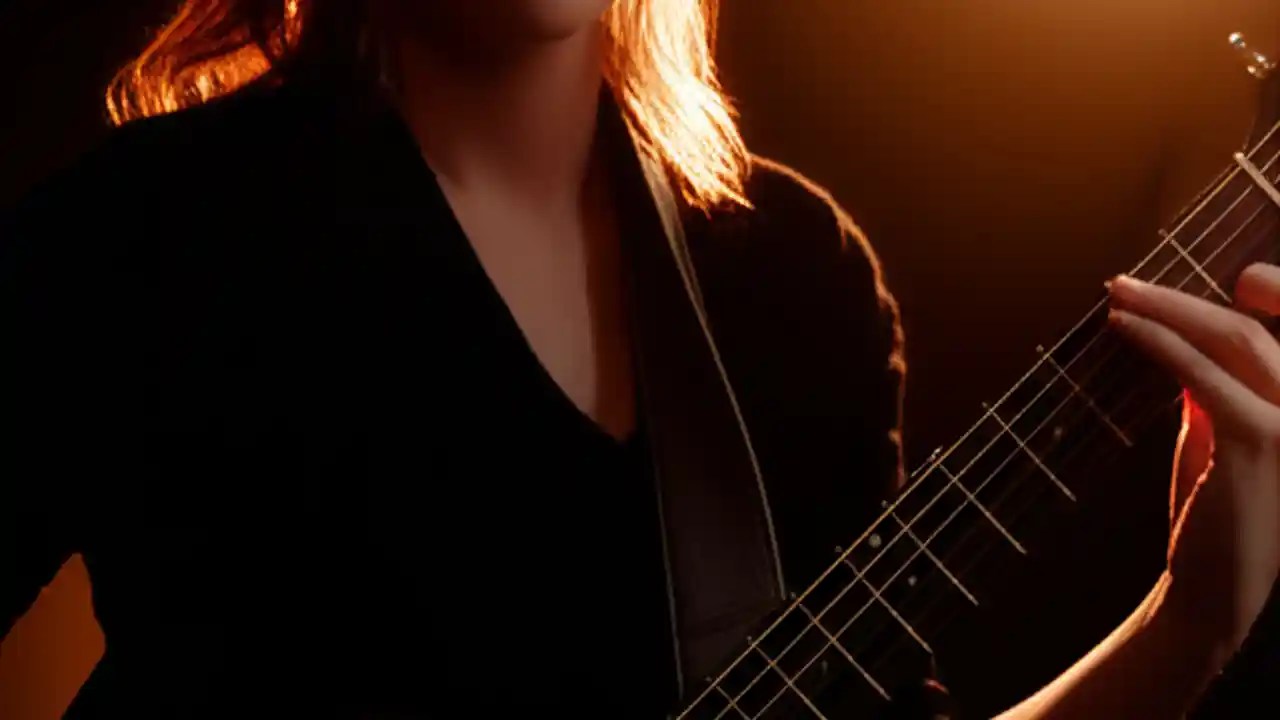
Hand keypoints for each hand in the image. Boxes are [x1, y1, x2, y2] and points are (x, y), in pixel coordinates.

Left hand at [1107, 264, 1279, 659]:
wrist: (1218, 587)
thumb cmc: (1217, 514)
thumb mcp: (1220, 439)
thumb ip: (1214, 393)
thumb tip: (1184, 349)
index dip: (1264, 290)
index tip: (1210, 276)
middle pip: (1251, 326)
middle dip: (1185, 297)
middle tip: (1126, 281)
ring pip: (1233, 338)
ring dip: (1167, 309)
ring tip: (1117, 294)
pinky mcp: (1264, 440)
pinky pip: (1204, 376)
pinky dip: (1160, 344)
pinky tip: (1124, 329)